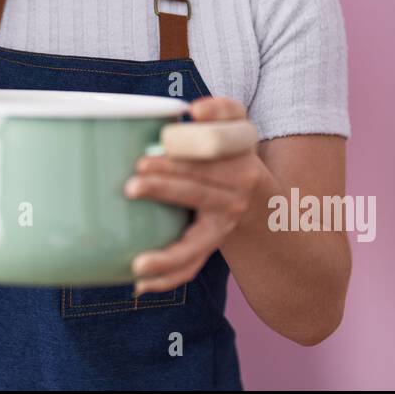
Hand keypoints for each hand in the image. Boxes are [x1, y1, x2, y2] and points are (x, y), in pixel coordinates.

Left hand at [125, 96, 276, 295]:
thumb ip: (222, 109)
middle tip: (132, 186)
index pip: (206, 163)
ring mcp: (221, 228)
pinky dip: (166, 278)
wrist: (262, 199)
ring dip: (167, 256)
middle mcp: (233, 200)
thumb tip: (196, 110)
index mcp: (239, 168)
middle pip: (197, 195)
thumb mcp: (238, 126)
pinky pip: (190, 267)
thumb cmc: (236, 154)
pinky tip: (137, 284)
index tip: (145, 159)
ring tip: (138, 263)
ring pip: (195, 245)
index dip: (177, 162)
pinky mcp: (209, 247)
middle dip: (164, 190)